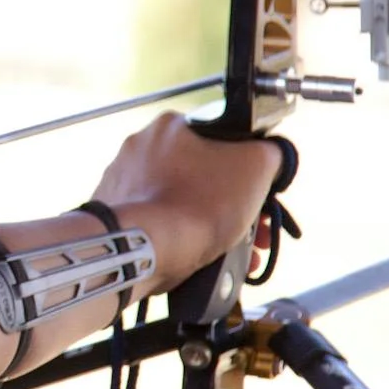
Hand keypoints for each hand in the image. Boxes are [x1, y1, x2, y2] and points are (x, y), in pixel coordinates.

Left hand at [91, 113, 282, 290]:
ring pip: (183, 204)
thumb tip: (271, 153)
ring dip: (214, 228)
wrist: (144, 248)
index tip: (261, 199)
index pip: (220, 142)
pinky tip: (206, 262)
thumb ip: (269, 152)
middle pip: (202, 177)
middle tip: (255, 235)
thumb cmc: (199, 203)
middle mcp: (139, 148)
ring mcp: (123, 183)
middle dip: (234, 207)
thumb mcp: (256, 166)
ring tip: (238, 257)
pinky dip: (184, 241)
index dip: (248, 172)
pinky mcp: (116, 216)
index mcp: (170, 126)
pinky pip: (161, 226)